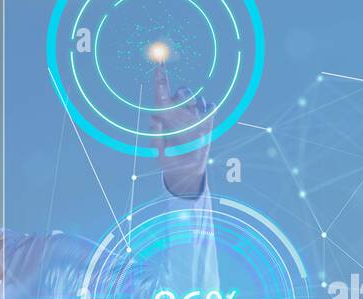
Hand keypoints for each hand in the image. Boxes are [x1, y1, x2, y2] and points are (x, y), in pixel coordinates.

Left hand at [149, 62, 214, 198]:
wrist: (187, 171)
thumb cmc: (170, 161)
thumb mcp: (159, 153)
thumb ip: (155, 137)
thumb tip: (152, 119)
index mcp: (164, 116)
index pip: (161, 93)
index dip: (160, 78)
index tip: (159, 64)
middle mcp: (179, 111)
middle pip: (182, 92)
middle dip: (183, 97)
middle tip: (184, 111)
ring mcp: (194, 114)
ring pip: (196, 98)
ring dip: (195, 109)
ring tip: (192, 129)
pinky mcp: (207, 119)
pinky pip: (210, 107)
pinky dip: (207, 113)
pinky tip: (203, 126)